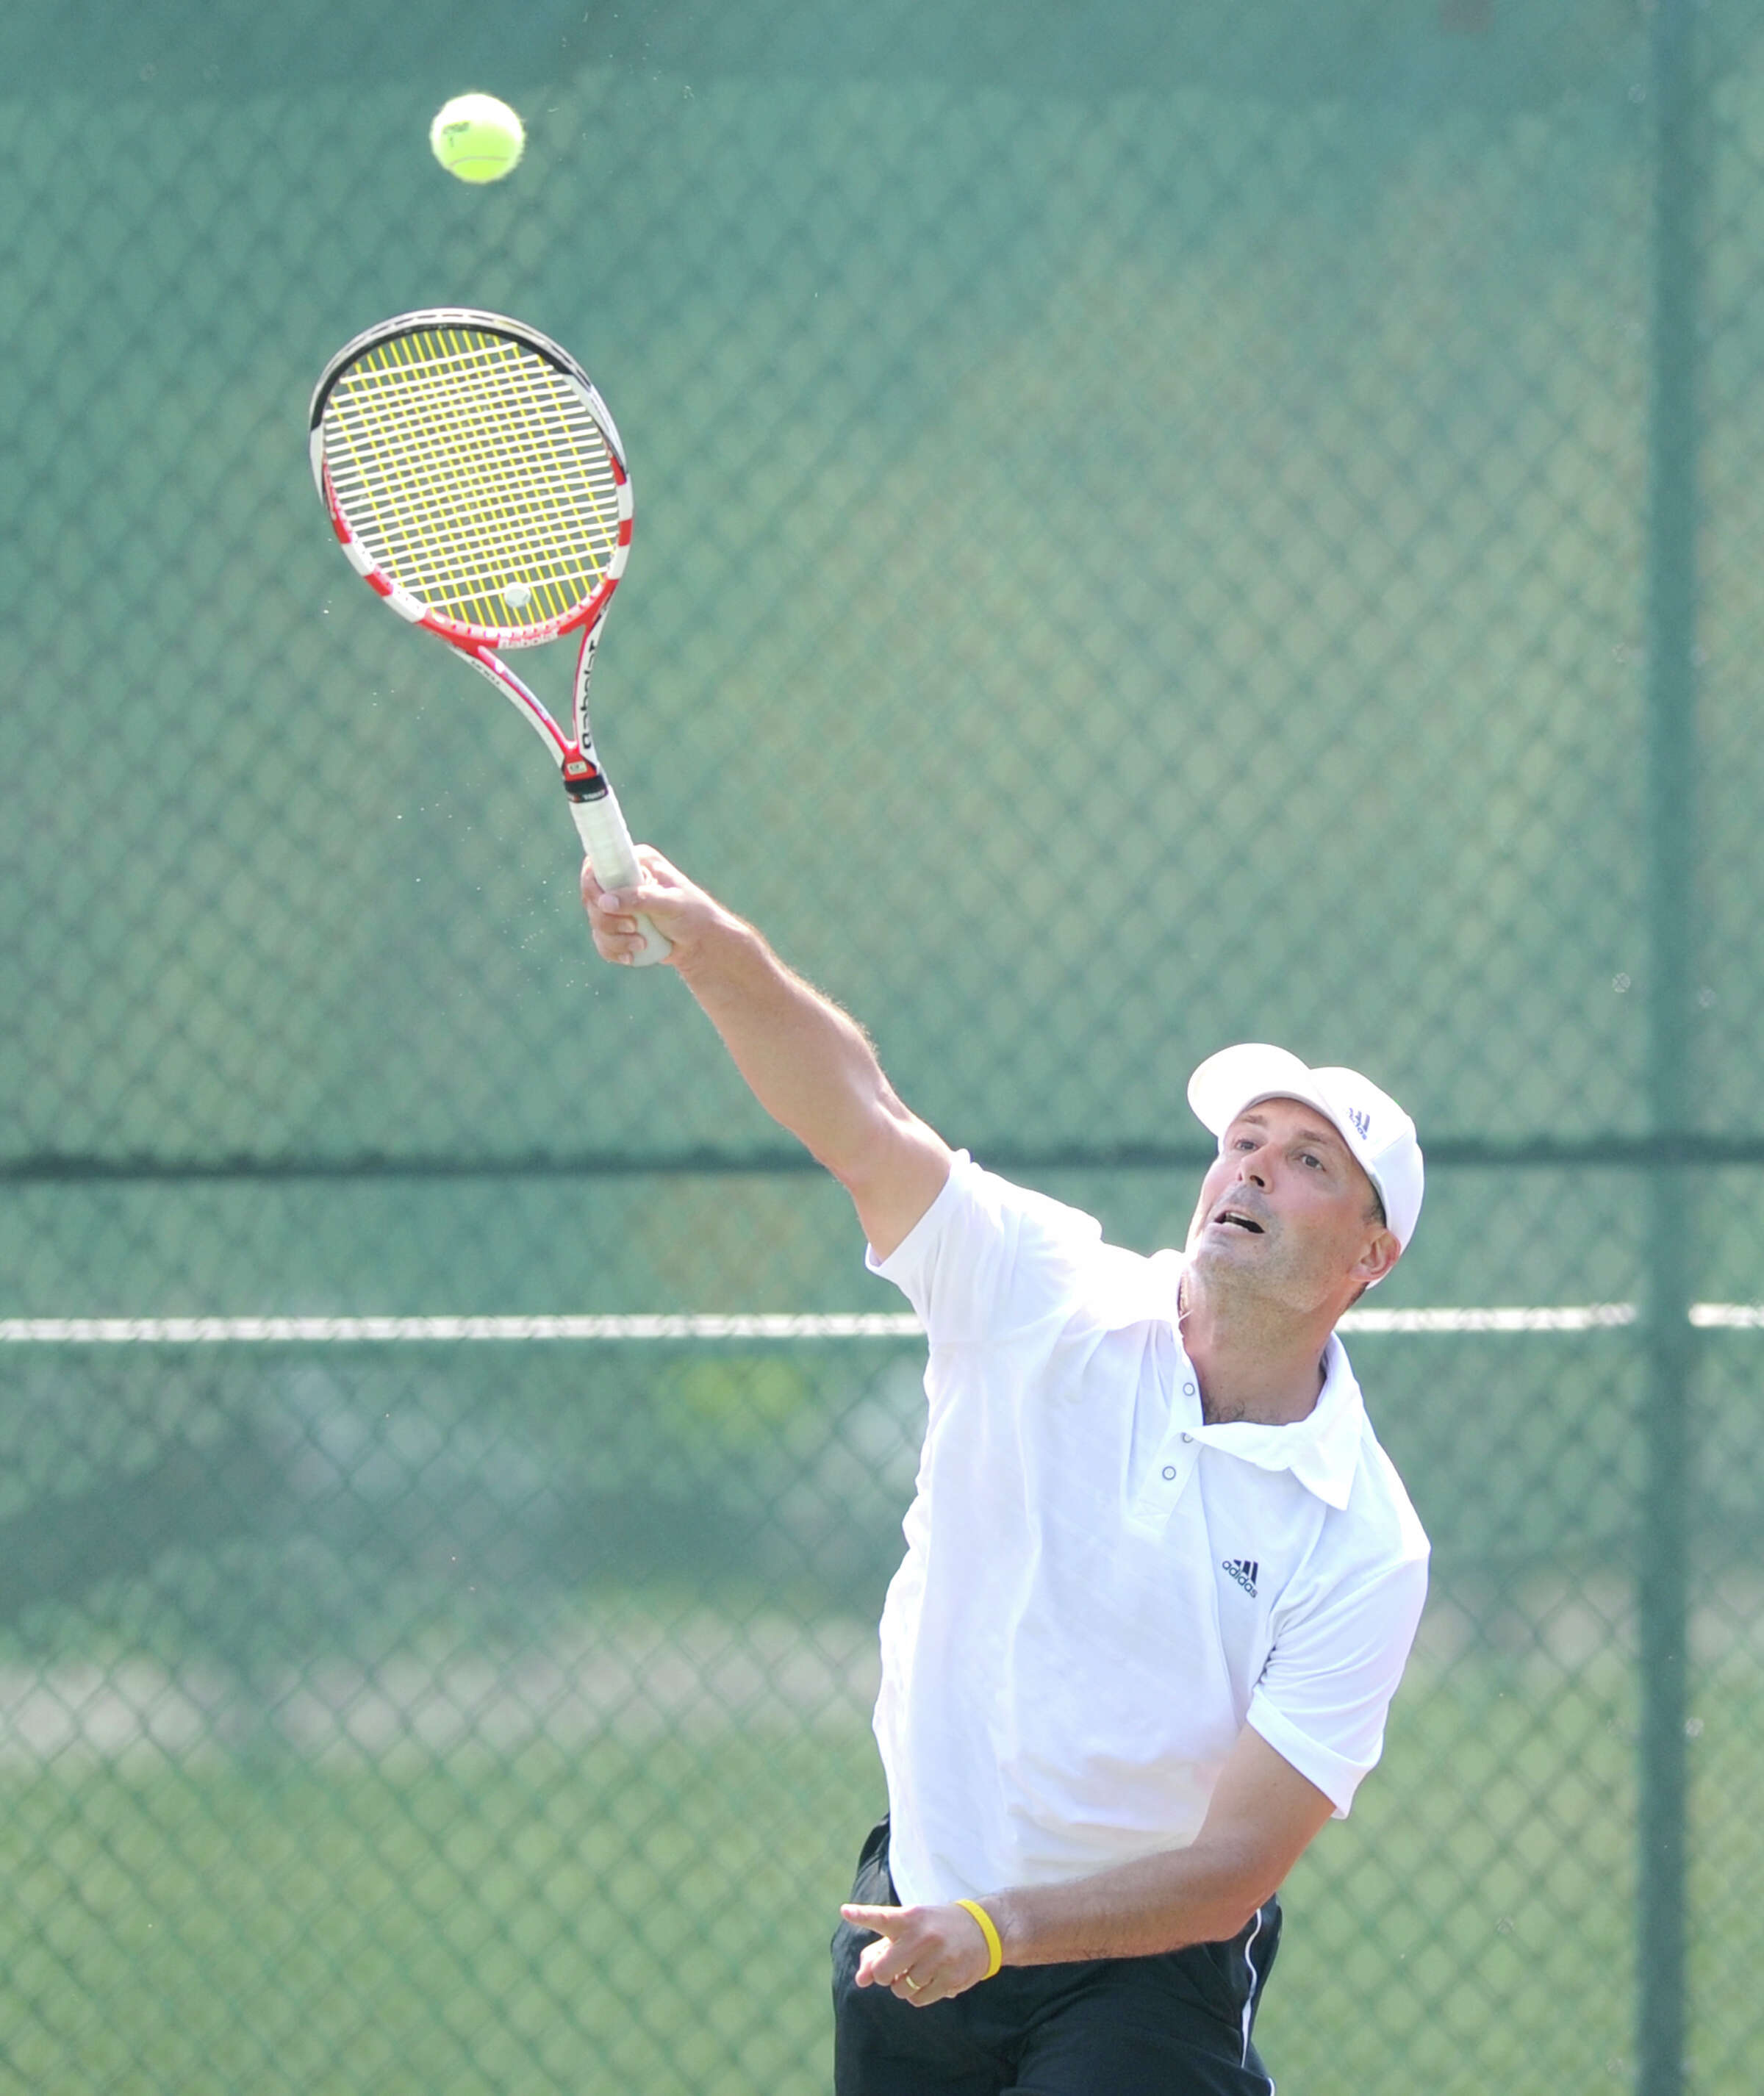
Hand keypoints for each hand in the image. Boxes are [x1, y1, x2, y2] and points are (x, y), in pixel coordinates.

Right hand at [580, 845, 724, 966]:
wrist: (701, 944)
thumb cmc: (693, 916)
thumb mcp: (670, 904)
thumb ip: (640, 899)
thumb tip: (605, 902)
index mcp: (637, 862)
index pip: (597, 865)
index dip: (592, 885)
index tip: (603, 905)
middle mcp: (624, 880)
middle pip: (591, 898)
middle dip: (608, 919)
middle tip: (632, 926)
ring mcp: (620, 904)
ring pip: (596, 922)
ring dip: (614, 938)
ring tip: (641, 943)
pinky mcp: (619, 926)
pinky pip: (601, 939)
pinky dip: (613, 950)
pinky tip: (631, 955)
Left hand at [841, 1899, 995, 2006]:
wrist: (982, 1929)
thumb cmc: (935, 1928)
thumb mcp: (910, 1927)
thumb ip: (880, 1949)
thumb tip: (860, 1980)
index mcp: (910, 1918)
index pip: (881, 1917)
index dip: (862, 1916)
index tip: (845, 1911)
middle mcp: (923, 1936)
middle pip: (883, 1971)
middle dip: (883, 1975)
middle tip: (895, 1967)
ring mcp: (938, 1958)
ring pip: (900, 1989)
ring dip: (903, 1985)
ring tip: (918, 1969)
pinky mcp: (950, 1978)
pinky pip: (918, 1999)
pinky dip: (917, 1995)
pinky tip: (930, 1979)